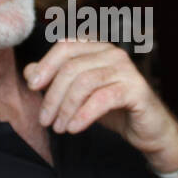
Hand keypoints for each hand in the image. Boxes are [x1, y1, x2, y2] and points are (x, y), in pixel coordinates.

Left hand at [24, 40, 177, 172]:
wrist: (147, 129)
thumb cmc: (112, 109)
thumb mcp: (79, 94)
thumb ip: (55, 80)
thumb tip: (29, 72)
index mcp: (98, 49)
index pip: (65, 48)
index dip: (46, 65)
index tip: (32, 87)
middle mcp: (113, 53)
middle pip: (72, 68)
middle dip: (53, 95)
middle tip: (45, 120)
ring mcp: (126, 70)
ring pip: (85, 83)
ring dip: (66, 108)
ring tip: (58, 128)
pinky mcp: (136, 89)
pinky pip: (103, 99)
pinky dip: (84, 114)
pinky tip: (74, 128)